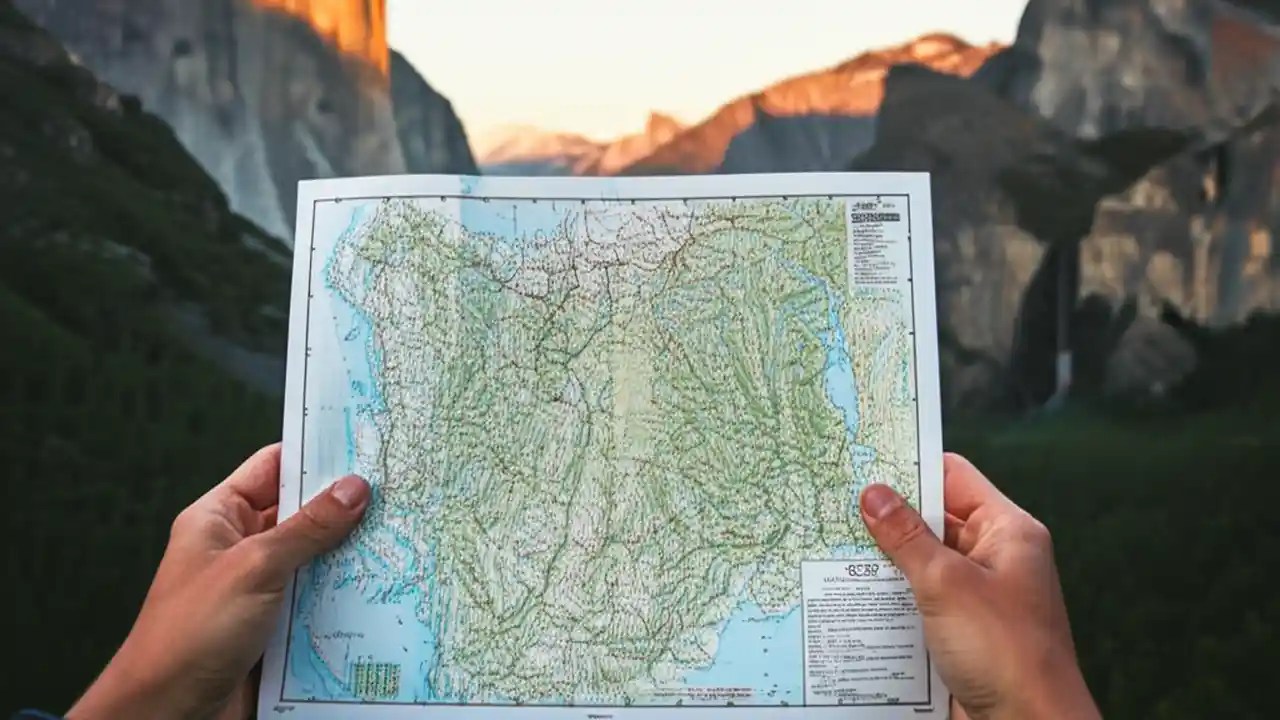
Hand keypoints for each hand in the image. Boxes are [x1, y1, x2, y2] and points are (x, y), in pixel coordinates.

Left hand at [66, 444, 370, 719]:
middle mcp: (240, 547)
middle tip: (396, 490)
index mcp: (218, 518)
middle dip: (344, 505)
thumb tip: (354, 488)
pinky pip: (320, 598)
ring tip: (400, 534)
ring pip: (317, 557)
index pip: (272, 468)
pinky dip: (347, 593)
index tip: (362, 445)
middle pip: (302, 512)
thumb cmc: (190, 634)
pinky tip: (382, 586)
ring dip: (351, 553)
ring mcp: (261, 587)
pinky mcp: (278, 624)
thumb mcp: (254, 568)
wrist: (168, 713)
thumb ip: (307, 528)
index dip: (314, 454)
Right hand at [858, 453, 1100, 719]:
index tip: (865, 462)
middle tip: (835, 507)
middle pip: (933, 519)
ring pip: (921, 562)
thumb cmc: (1006, 651)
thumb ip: (907, 536)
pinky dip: (889, 597)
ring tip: (831, 549)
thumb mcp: (946, 583)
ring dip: (883, 562)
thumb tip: (874, 494)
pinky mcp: (961, 630)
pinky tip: (851, 596)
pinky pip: (919, 600)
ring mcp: (978, 596)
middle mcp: (995, 558)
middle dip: (888, 517)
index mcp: (1008, 532)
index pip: (954, 477)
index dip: (912, 467)